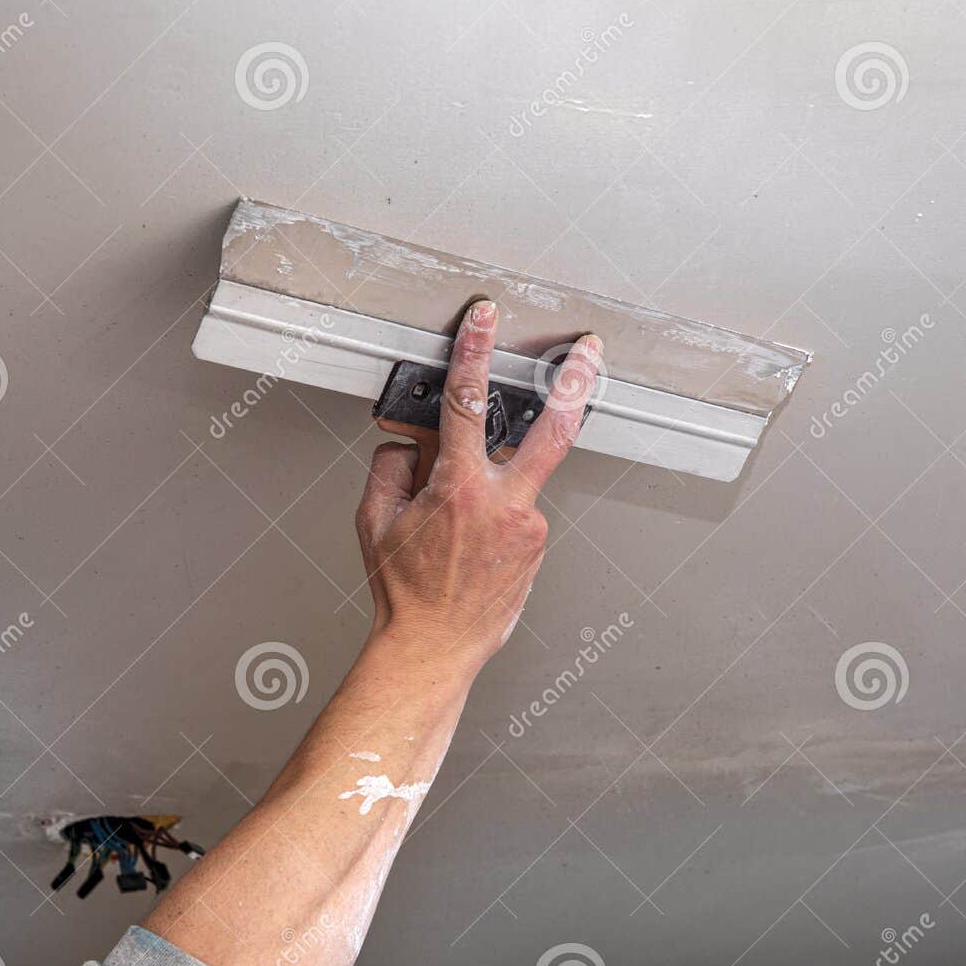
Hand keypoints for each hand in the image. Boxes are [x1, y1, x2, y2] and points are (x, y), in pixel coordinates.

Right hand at [355, 299, 601, 668]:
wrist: (434, 647)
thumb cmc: (403, 591)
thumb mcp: (374, 518)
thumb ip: (392, 463)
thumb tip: (410, 435)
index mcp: (461, 489)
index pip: (469, 403)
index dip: (475, 351)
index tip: (484, 318)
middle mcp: (506, 504)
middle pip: (555, 428)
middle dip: (577, 381)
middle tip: (591, 349)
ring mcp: (530, 528)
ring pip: (517, 474)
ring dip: (492, 476)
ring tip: (453, 518)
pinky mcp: (538, 546)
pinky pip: (515, 507)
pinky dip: (491, 509)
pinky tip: (466, 542)